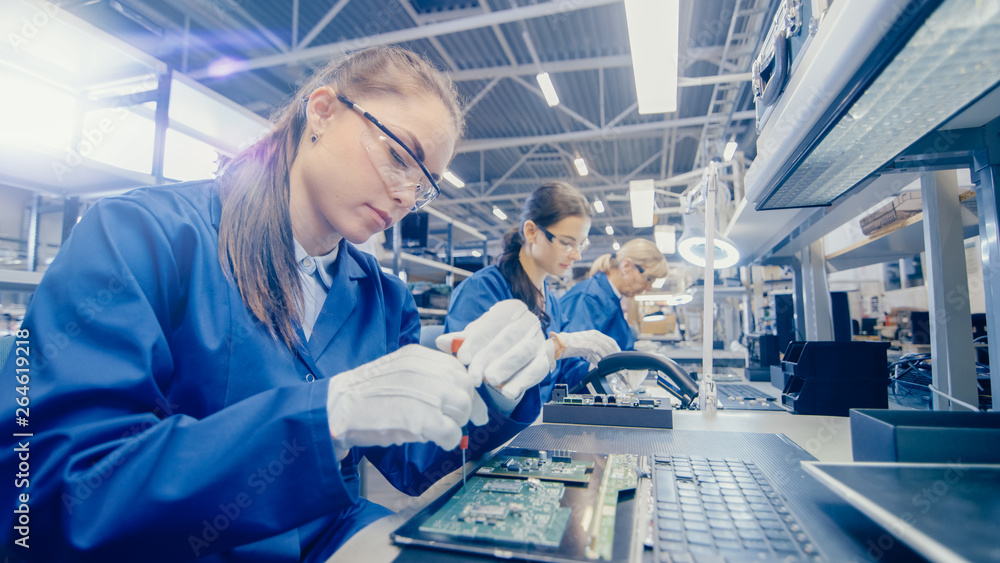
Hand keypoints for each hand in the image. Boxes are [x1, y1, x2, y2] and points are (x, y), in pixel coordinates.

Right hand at [326, 345, 488, 459]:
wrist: (334, 410)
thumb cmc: (363, 396)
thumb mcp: (395, 372)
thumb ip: (423, 375)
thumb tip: (453, 393)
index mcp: (416, 356)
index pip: (457, 368)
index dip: (467, 389)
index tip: (470, 405)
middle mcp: (422, 369)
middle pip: (464, 388)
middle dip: (466, 408)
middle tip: (459, 423)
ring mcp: (422, 393)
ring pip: (462, 408)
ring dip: (456, 423)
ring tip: (439, 430)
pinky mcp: (420, 419)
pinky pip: (451, 431)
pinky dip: (448, 440)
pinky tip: (436, 440)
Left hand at [436, 300, 550, 400]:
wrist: (519, 346)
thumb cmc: (493, 339)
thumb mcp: (476, 336)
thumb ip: (460, 340)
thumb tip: (441, 342)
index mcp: (510, 308)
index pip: (492, 322)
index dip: (476, 341)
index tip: (463, 358)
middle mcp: (527, 320)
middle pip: (507, 338)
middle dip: (488, 358)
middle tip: (474, 377)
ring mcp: (538, 339)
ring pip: (524, 351)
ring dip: (507, 367)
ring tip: (491, 381)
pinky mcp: (545, 358)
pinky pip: (537, 370)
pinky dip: (523, 382)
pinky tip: (508, 392)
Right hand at [549, 330, 620, 365]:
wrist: (561, 344)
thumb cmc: (572, 346)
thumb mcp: (585, 348)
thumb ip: (593, 354)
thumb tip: (599, 362)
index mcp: (595, 333)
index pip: (610, 340)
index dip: (616, 349)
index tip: (619, 356)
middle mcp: (595, 335)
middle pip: (610, 344)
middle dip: (615, 353)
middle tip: (617, 362)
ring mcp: (592, 339)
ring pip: (605, 348)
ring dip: (609, 357)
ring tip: (610, 364)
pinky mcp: (588, 345)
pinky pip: (598, 352)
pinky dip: (601, 358)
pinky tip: (602, 364)